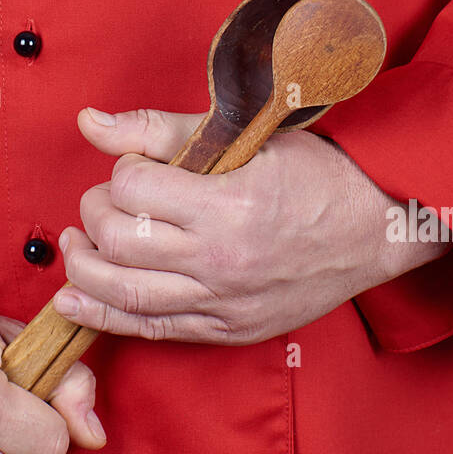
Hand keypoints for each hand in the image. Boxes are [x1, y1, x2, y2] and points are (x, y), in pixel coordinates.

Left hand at [52, 107, 448, 344]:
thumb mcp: (246, 136)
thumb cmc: (317, 174)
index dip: (123, 170)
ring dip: (84, 266)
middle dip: (96, 213)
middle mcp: (222, 260)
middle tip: (104, 198)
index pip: (134, 187)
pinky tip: (75, 298)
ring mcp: (223, 302)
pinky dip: (103, 317)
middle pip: (120, 241)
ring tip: (77, 242)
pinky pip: (150, 330)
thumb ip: (162, 129)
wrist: (377, 230)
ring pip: (124, 294)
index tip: (138, 165)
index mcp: (228, 205)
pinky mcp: (226, 329)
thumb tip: (89, 122)